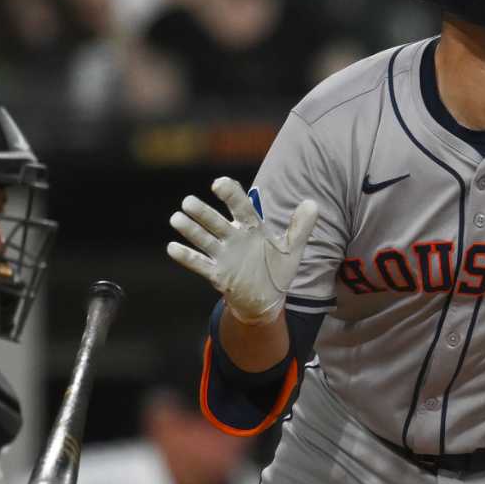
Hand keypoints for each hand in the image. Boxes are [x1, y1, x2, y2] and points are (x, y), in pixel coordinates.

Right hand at [166, 176, 319, 323]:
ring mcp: (224, 255)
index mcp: (251, 228)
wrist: (268, 299)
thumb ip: (301, 227)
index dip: (230, 194)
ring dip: (190, 230)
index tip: (219, 184)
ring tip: (176, 218)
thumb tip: (312, 204)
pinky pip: (200, 264)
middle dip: (202, 212)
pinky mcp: (218, 274)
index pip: (240, 206)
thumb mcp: (293, 249)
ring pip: (204, 239)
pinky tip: (172, 248)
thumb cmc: (277, 270)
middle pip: (216, 222)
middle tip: (188, 202)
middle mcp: (234, 238)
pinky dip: (186, 257)